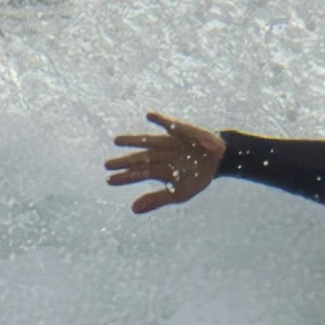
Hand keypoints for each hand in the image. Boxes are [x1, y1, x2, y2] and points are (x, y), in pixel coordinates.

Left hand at [106, 113, 224, 211]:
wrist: (218, 160)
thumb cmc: (196, 178)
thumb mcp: (178, 194)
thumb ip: (156, 200)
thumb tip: (132, 209)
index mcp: (159, 170)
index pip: (138, 174)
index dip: (124, 177)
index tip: (108, 180)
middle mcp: (160, 155)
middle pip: (139, 158)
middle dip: (124, 161)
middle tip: (107, 164)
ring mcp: (168, 142)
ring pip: (148, 141)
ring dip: (134, 141)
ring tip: (117, 141)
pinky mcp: (180, 130)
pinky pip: (169, 124)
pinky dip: (160, 120)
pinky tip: (149, 115)